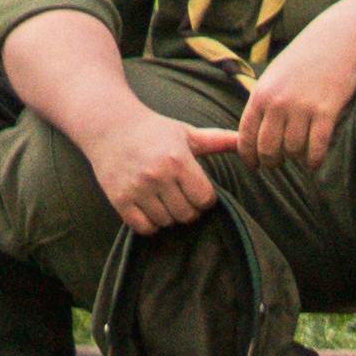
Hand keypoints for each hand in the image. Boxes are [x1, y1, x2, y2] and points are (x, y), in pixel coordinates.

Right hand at [86, 104, 223, 234]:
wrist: (110, 127)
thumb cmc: (155, 131)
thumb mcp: (188, 133)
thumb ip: (219, 140)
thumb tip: (246, 141)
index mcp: (178, 160)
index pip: (204, 198)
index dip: (205, 199)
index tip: (198, 191)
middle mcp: (157, 176)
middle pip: (186, 214)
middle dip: (189, 210)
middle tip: (183, 198)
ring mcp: (136, 189)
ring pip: (166, 222)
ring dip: (169, 217)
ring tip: (166, 201)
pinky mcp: (119, 199)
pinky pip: (143, 227)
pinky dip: (150, 224)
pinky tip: (152, 210)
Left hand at [229, 31, 355, 167]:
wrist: (336, 41)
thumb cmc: (303, 61)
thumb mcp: (273, 77)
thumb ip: (262, 104)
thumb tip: (251, 137)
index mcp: (261, 95)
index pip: (246, 137)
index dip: (249, 157)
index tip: (254, 166)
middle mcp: (278, 102)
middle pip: (268, 149)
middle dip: (272, 162)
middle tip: (277, 163)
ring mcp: (302, 107)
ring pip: (293, 150)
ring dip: (296, 158)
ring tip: (299, 156)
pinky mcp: (326, 110)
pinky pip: (317, 147)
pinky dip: (314, 160)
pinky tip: (314, 162)